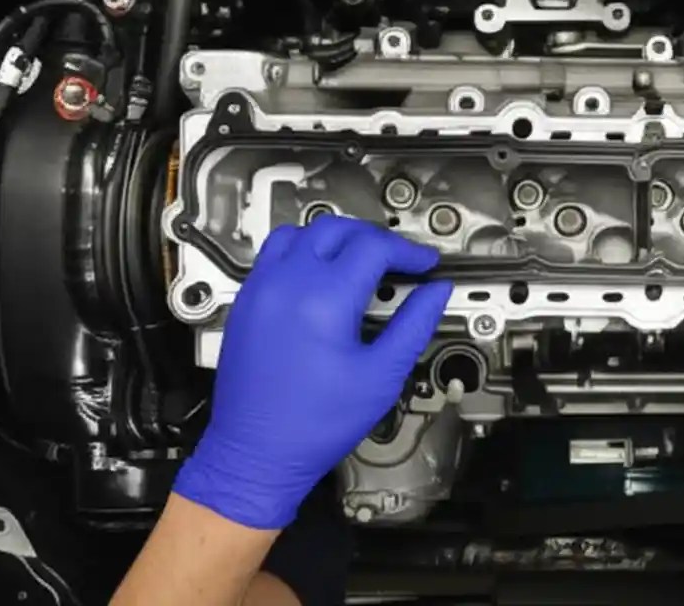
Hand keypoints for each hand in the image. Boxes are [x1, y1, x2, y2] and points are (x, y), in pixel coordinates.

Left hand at [173, 216, 451, 528]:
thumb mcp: (381, 376)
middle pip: (337, 229)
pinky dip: (303, 251)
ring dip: (336, 237)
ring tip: (361, 260)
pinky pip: (274, 254)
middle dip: (375, 238)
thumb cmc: (315, 425)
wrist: (257, 453)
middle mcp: (287, 285)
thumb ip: (413, 325)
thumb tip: (436, 294)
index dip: (407, 251)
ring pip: (300, 234)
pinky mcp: (247, 303)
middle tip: (400, 260)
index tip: (425, 265)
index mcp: (324, 300)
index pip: (373, 248)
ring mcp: (261, 290)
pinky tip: (321, 276)